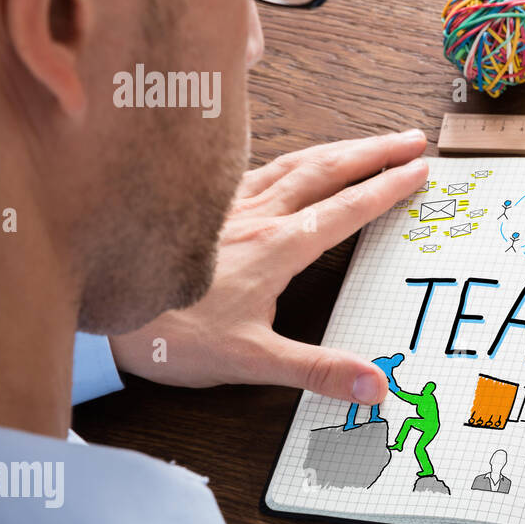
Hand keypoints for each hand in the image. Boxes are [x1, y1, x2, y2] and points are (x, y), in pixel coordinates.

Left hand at [109, 130, 428, 404]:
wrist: (105, 310)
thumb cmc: (172, 337)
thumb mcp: (250, 361)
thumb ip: (316, 370)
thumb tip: (373, 385)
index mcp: (277, 247)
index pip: (345, 208)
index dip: (386, 188)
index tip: (419, 170)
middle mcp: (257, 216)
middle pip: (327, 170)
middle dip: (374, 152)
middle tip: (412, 139)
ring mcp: (231, 206)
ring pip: (296, 162)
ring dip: (340, 148)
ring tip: (372, 141)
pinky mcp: (207, 207)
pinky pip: (261, 167)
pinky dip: (294, 155)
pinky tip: (296, 158)